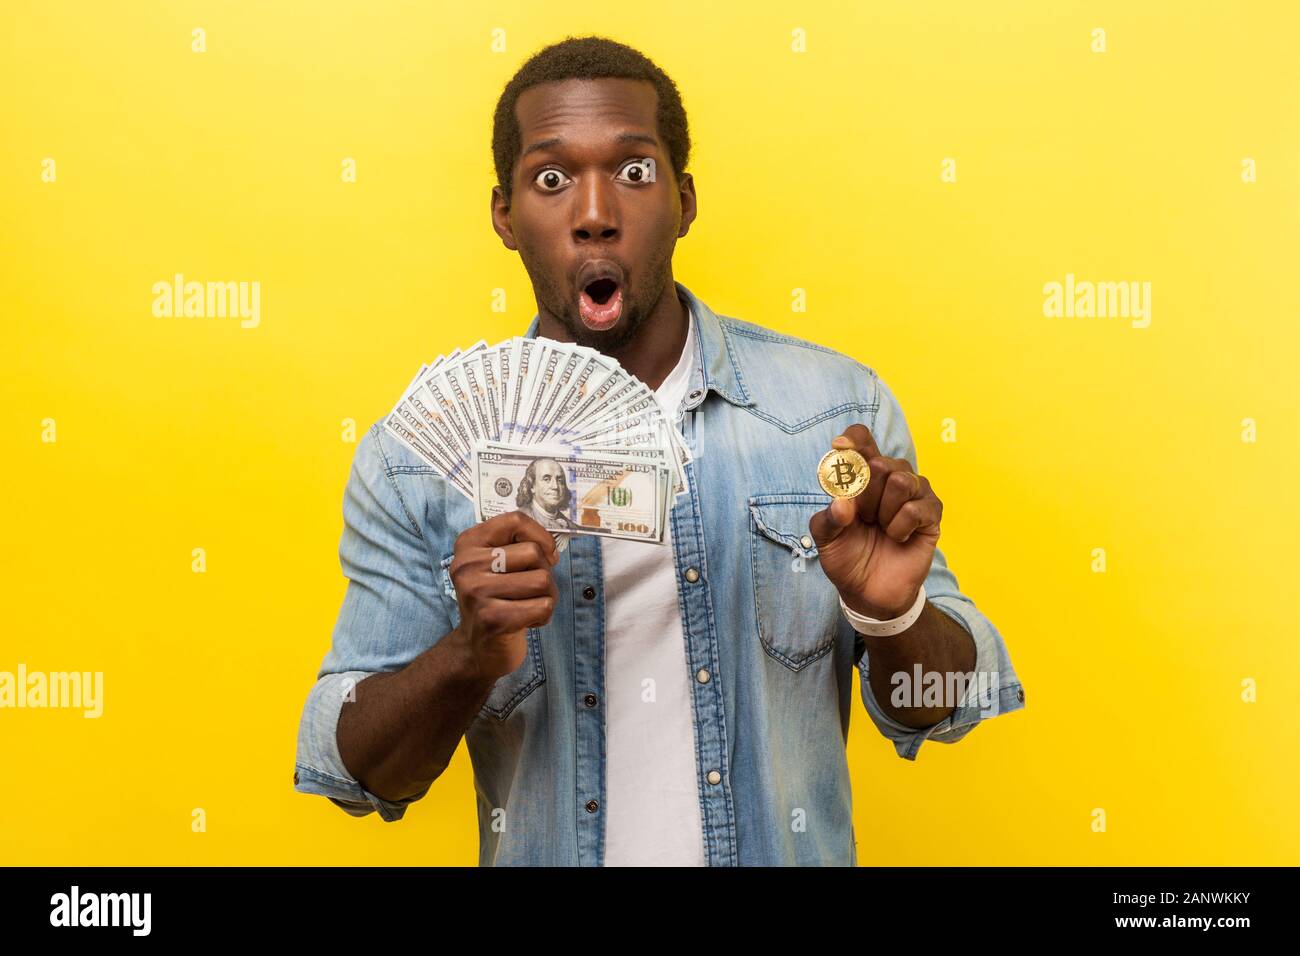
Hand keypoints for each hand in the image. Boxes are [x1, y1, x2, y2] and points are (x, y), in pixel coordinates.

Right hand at [449, 510, 559, 680]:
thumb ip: (519, 545)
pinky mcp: (492, 619)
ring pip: (542, 580)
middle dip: (544, 572)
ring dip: (546, 596)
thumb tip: (551, 547)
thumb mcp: (497, 564)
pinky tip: (526, 620)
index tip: (545, 555)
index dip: (541, 536)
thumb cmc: (496, 600)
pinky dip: (543, 616)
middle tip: (530, 590)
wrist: (477, 648)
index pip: (515, 520)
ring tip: (528, 605)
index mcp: (469, 544)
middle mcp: (467, 565)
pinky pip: (543, 606)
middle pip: (533, 552)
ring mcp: (477, 592)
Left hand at [808, 424, 941, 618]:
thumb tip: (843, 502)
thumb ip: (827, 518)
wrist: (868, 592)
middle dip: (865, 495)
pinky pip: (916, 508)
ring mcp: (914, 493)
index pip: (862, 439)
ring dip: (884, 511)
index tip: (840, 447)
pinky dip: (900, 527)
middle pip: (879, 462)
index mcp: (862, 475)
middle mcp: (890, 477)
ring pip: (901, 480)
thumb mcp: (825, 538)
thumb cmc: (847, 556)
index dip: (854, 439)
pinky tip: (898, 538)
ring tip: (881, 528)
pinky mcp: (932, 513)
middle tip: (864, 519)